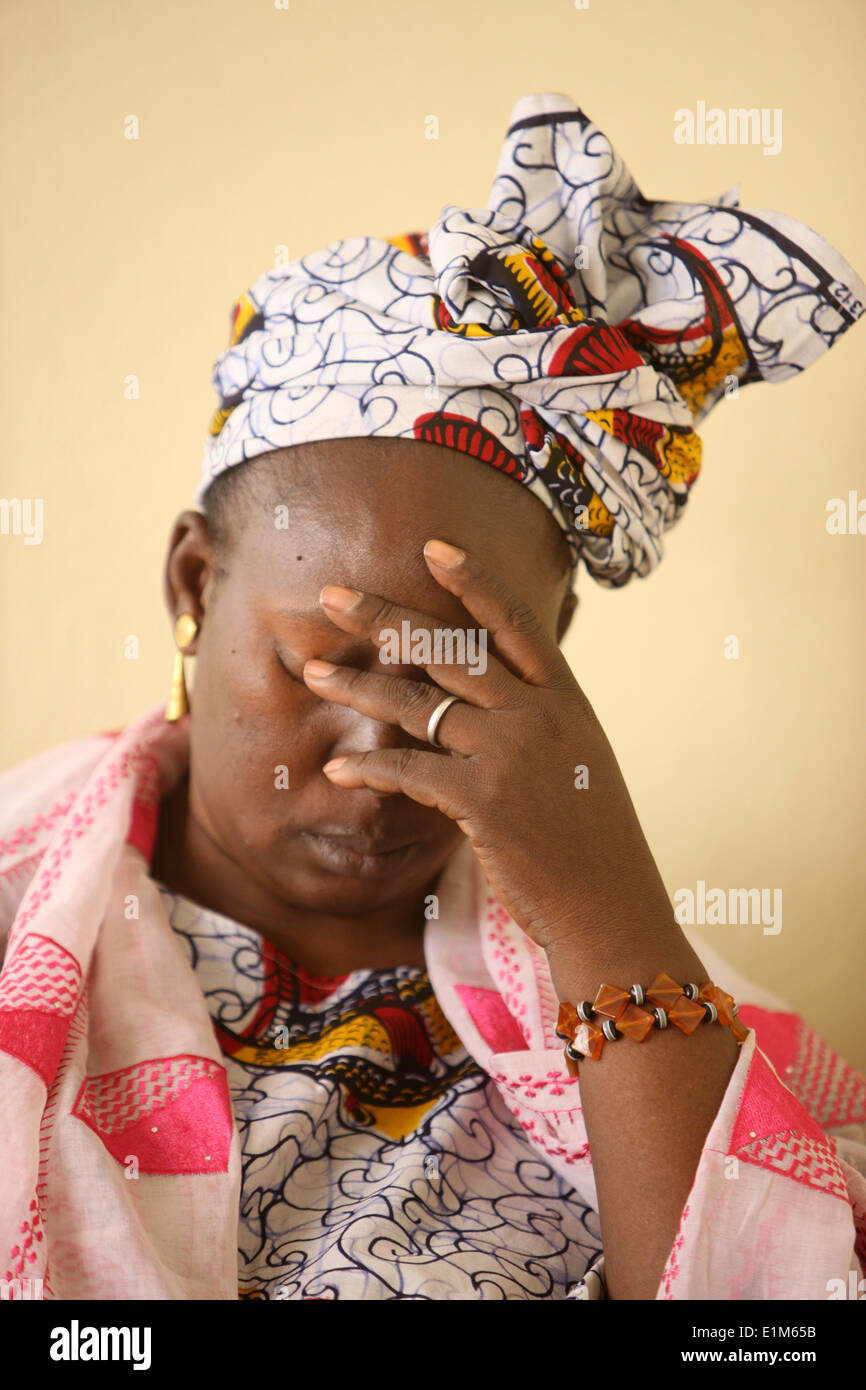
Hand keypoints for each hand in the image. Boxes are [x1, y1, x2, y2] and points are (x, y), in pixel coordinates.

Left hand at [303, 539, 674, 954]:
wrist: (611, 906)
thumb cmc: (594, 842)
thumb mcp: (582, 761)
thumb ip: (542, 721)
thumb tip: (497, 699)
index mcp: (566, 699)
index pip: (515, 621)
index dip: (472, 582)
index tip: (433, 547)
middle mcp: (538, 714)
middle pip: (450, 649)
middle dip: (385, 616)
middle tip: (333, 593)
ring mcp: (510, 754)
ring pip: (418, 704)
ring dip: (359, 686)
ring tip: (315, 671)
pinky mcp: (482, 800)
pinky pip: (409, 771)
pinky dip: (369, 770)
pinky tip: (339, 771)